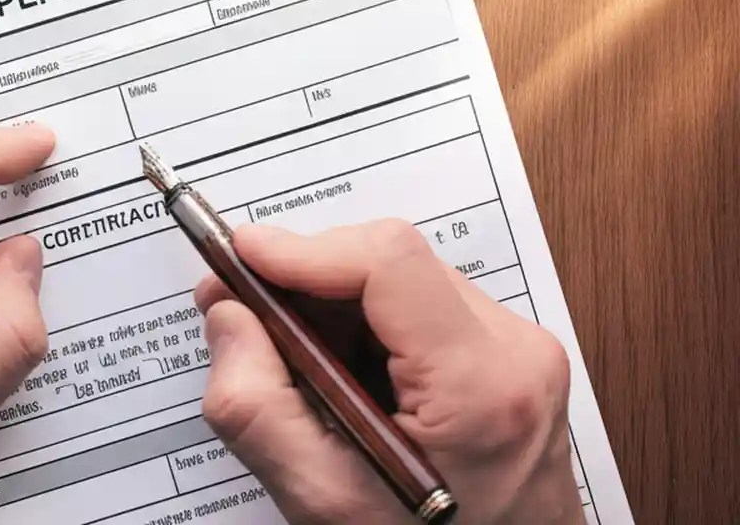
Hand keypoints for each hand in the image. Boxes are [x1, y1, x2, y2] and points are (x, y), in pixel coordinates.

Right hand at [195, 220, 582, 524]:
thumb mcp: (324, 500)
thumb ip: (257, 407)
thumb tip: (228, 314)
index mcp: (479, 387)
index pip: (389, 261)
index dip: (304, 249)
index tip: (241, 257)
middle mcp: (514, 352)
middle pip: (391, 261)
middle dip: (307, 280)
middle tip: (244, 314)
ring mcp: (520, 350)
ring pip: (402, 278)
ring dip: (334, 306)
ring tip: (298, 366)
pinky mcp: (511, 354)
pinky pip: (422, 304)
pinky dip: (366, 325)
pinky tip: (343, 376)